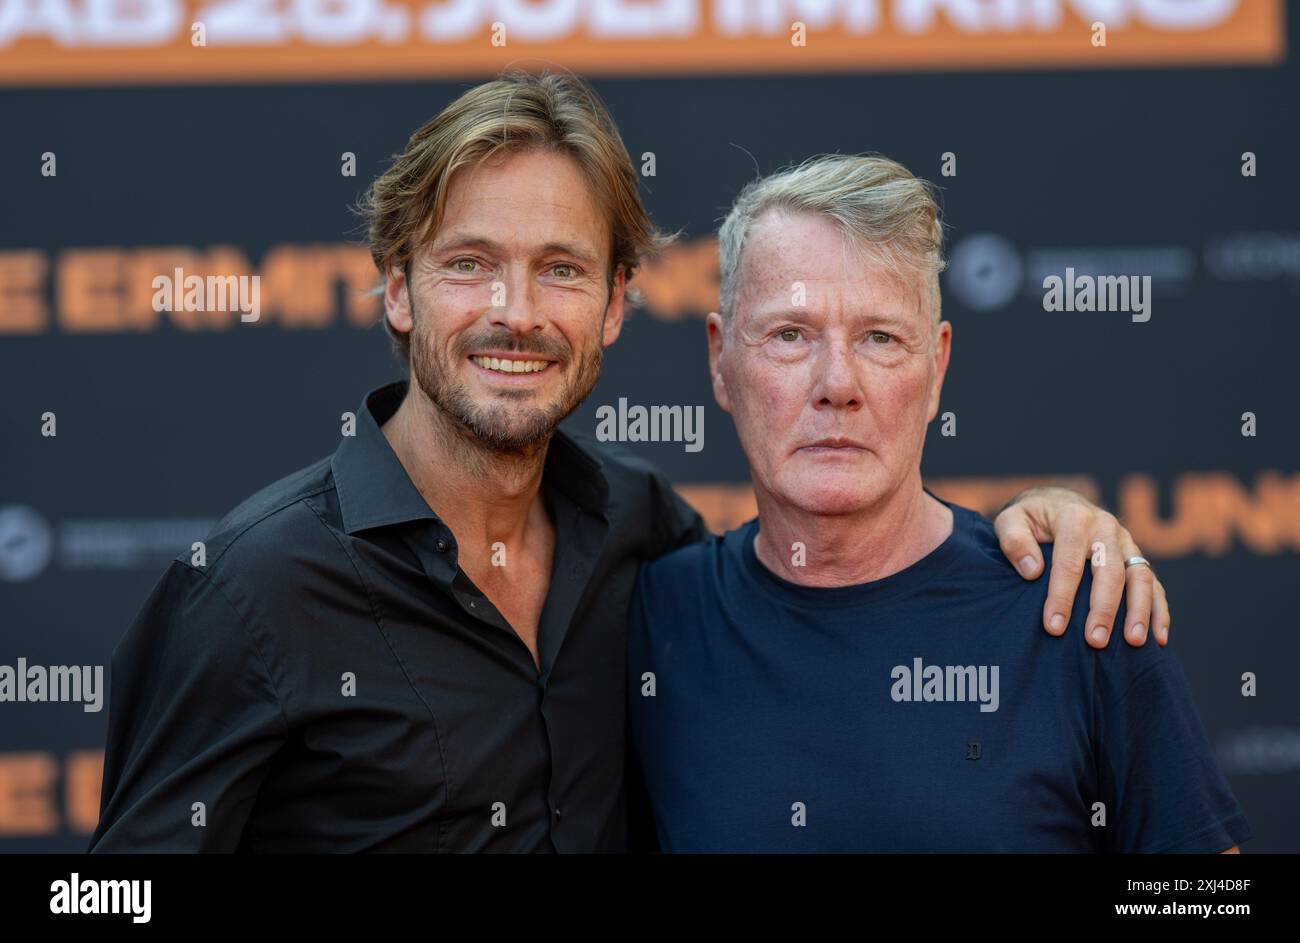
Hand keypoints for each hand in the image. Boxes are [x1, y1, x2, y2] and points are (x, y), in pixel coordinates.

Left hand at [993, 486, 1168, 648]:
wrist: (1055, 503)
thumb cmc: (1030, 518)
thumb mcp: (1010, 520)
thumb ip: (1014, 541)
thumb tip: (1032, 571)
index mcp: (1074, 517)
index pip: (1070, 561)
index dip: (1062, 596)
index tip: (1054, 626)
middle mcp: (1105, 527)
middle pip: (1110, 571)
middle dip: (1103, 609)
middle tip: (1095, 641)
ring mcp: (1126, 541)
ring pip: (1140, 576)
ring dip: (1139, 611)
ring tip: (1133, 642)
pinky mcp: (1136, 556)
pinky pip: (1154, 583)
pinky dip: (1159, 610)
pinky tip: (1158, 638)